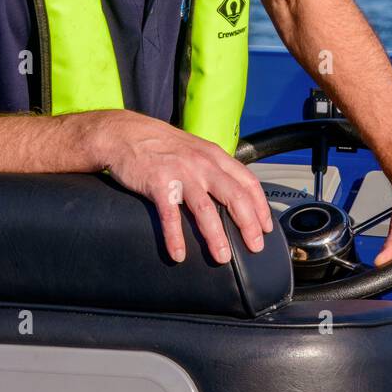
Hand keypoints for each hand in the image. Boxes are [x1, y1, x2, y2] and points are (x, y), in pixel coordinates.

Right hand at [89, 111, 273, 264]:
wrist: (125, 134)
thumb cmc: (162, 146)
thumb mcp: (195, 149)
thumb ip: (214, 168)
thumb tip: (234, 194)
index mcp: (214, 156)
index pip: (247, 181)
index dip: (260, 206)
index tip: (266, 227)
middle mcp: (201, 164)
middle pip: (234, 196)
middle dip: (248, 224)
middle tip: (254, 247)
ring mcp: (180, 173)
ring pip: (204, 209)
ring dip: (215, 236)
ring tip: (222, 257)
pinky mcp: (157, 183)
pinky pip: (169, 215)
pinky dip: (175, 236)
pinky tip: (179, 254)